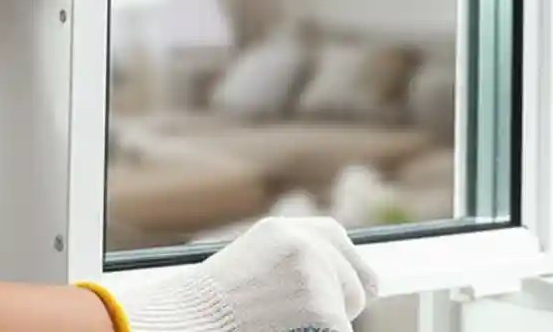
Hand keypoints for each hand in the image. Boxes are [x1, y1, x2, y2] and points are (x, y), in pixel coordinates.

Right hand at [110, 217, 377, 331]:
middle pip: (352, 279)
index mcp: (282, 230)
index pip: (334, 237)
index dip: (349, 267)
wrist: (187, 325)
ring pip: (349, 311)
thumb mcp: (252, 267)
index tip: (365, 287)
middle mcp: (304, 243)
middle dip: (338, 305)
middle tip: (296, 321)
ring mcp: (316, 273)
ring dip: (327, 325)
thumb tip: (346, 281)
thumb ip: (291, 263)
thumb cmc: (210, 310)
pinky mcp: (323, 308)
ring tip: (278, 326)